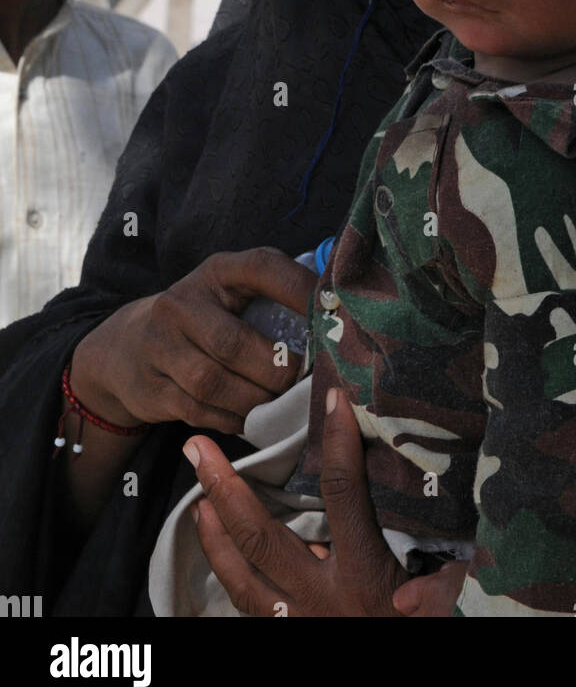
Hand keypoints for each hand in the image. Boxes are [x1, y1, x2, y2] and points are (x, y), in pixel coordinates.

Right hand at [69, 248, 315, 431]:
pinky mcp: (151, 388)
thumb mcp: (230, 293)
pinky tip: (251, 417)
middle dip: (276, 370)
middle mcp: (182, 304)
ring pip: (214, 383)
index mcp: (216, 272)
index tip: (330, 313)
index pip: (261, 267)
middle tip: (304, 383)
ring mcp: (160, 346)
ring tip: (280, 404)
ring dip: (255, 400)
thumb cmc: (203, 318)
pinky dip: (233, 419)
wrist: (127, 348)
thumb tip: (336, 317)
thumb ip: (275, 296)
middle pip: (234, 342)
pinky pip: (200, 412)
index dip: (298, 289)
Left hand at [188, 387, 462, 616]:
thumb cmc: (427, 627)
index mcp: (365, 577)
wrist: (398, 681)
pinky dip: (227, 572)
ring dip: (213, 533)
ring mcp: (297, 623)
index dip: (338, 443)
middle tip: (197, 446)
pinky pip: (247, 607)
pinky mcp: (287, 636)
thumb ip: (440, 587)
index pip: (345, 495)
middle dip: (225, 488)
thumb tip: (411, 595)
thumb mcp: (446, 599)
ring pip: (239, 579)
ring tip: (195, 496)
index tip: (334, 397)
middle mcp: (320, 600)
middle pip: (261, 538)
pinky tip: (215, 544)